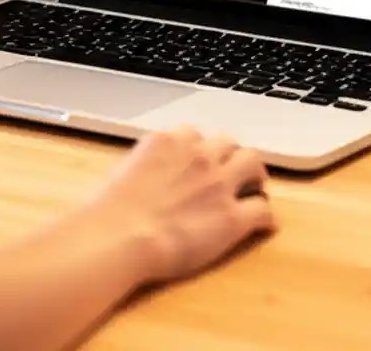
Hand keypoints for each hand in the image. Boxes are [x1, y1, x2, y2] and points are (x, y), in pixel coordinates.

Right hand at [78, 127, 274, 283]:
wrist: (117, 237)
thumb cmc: (105, 214)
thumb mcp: (119, 173)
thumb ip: (142, 167)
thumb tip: (144, 179)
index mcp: (166, 141)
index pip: (193, 133)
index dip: (198, 148)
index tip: (197, 160)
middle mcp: (197, 155)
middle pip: (228, 142)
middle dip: (230, 155)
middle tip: (230, 171)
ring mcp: (219, 184)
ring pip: (253, 162)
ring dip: (254, 175)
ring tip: (254, 188)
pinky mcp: (232, 217)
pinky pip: (263, 210)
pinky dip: (264, 217)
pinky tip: (262, 225)